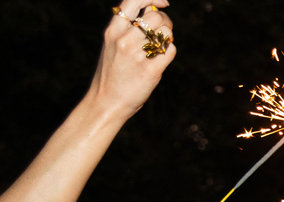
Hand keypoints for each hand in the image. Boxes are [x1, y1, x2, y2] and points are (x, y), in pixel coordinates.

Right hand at [93, 0, 174, 117]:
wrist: (106, 102)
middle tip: (164, 30)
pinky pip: (170, 50)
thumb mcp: (112, 45)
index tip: (163, 3)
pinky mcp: (150, 71)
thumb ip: (126, 29)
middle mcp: (123, 40)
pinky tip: (162, 58)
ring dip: (168, 36)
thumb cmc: (112, 73)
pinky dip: (170, 51)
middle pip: (154, 16)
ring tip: (162, 44)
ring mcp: (137, 55)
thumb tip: (152, 14)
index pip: (133, 0)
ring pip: (165, 32)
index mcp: (112, 31)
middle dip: (165, 21)